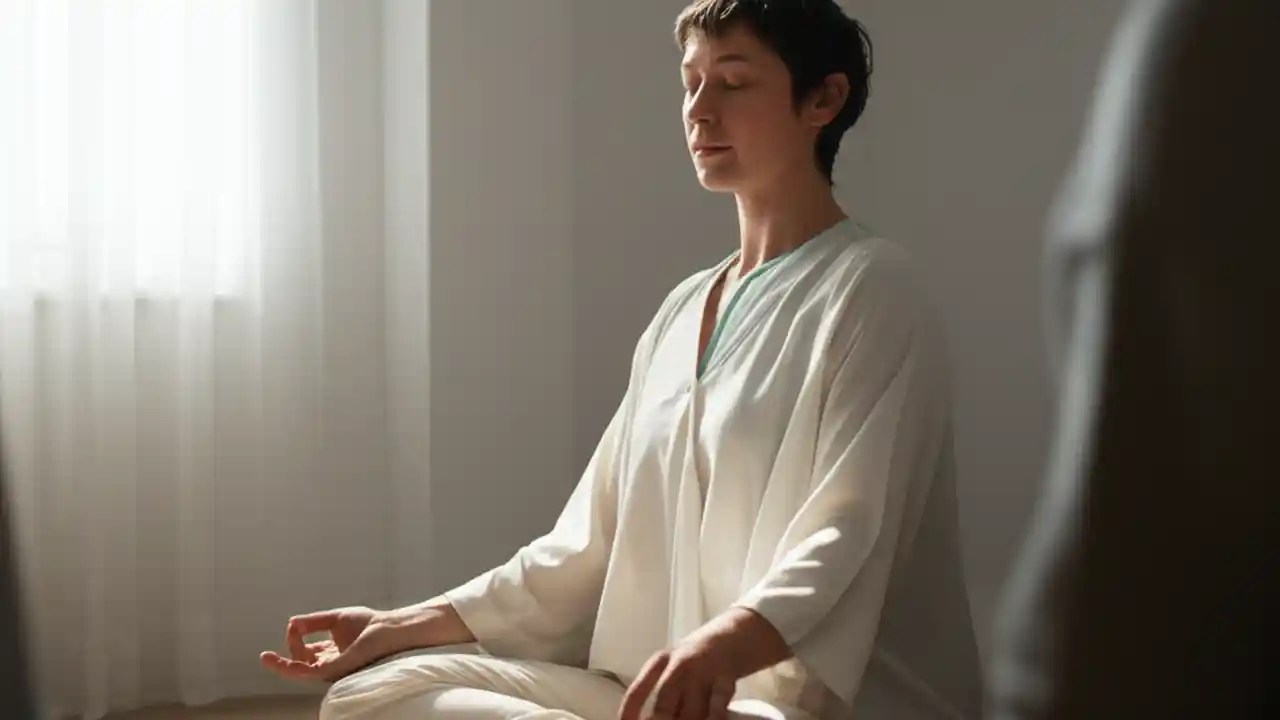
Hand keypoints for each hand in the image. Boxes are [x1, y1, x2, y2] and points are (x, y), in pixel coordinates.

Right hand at [260, 606, 401, 682]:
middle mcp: (330, 663)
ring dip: (282, 667)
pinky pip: (311, 672)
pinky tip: (284, 662)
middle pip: (300, 666)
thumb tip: (291, 622)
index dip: (295, 638)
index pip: (305, 652)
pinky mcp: (336, 670)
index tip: (295, 625)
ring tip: (266, 659)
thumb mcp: (335, 619)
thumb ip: (313, 621)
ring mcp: (333, 669)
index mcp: (331, 652)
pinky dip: (295, 667)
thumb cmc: (369, 624)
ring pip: (302, 673)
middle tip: (263, 657)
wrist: (388, 629)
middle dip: (280, 664)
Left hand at [618, 607, 790, 719]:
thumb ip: (662, 690)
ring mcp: (703, 671)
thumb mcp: (675, 664)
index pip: (637, 691)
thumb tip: (648, 717)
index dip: (628, 713)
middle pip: (663, 705)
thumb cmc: (699, 657)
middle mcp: (679, 665)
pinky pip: (717, 707)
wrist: (737, 632)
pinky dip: (711, 719)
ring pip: (690, 711)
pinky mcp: (726, 678)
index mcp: (660, 661)